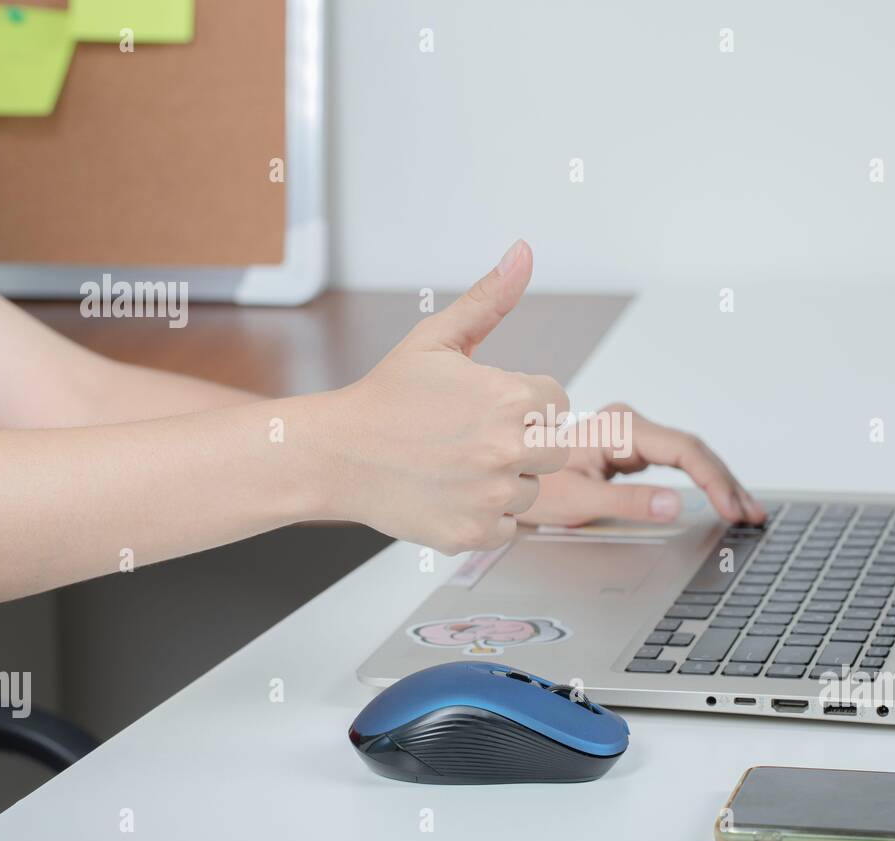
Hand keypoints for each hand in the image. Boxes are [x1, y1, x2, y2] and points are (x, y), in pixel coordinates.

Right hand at [314, 240, 568, 552]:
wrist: (336, 454)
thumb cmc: (385, 398)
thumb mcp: (437, 339)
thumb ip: (489, 299)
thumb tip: (523, 254)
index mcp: (511, 400)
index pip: (558, 402)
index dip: (526, 402)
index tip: (488, 406)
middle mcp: (508, 450)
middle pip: (554, 449)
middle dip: (523, 442)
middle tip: (473, 437)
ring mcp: (492, 497)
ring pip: (531, 490)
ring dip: (505, 480)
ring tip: (458, 465)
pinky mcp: (475, 533)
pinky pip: (508, 527)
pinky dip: (486, 515)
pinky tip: (452, 493)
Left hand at [517, 403, 765, 526]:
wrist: (511, 476)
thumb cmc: (537, 486)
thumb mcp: (580, 501)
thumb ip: (628, 502)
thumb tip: (676, 504)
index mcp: (620, 428)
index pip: (684, 450)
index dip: (714, 480)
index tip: (731, 508)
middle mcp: (630, 425)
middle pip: (694, 451)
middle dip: (726, 482)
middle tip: (751, 515)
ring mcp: (633, 436)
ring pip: (690, 455)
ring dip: (720, 481)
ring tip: (746, 510)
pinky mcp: (633, 449)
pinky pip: (678, 462)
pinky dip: (702, 481)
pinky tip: (720, 497)